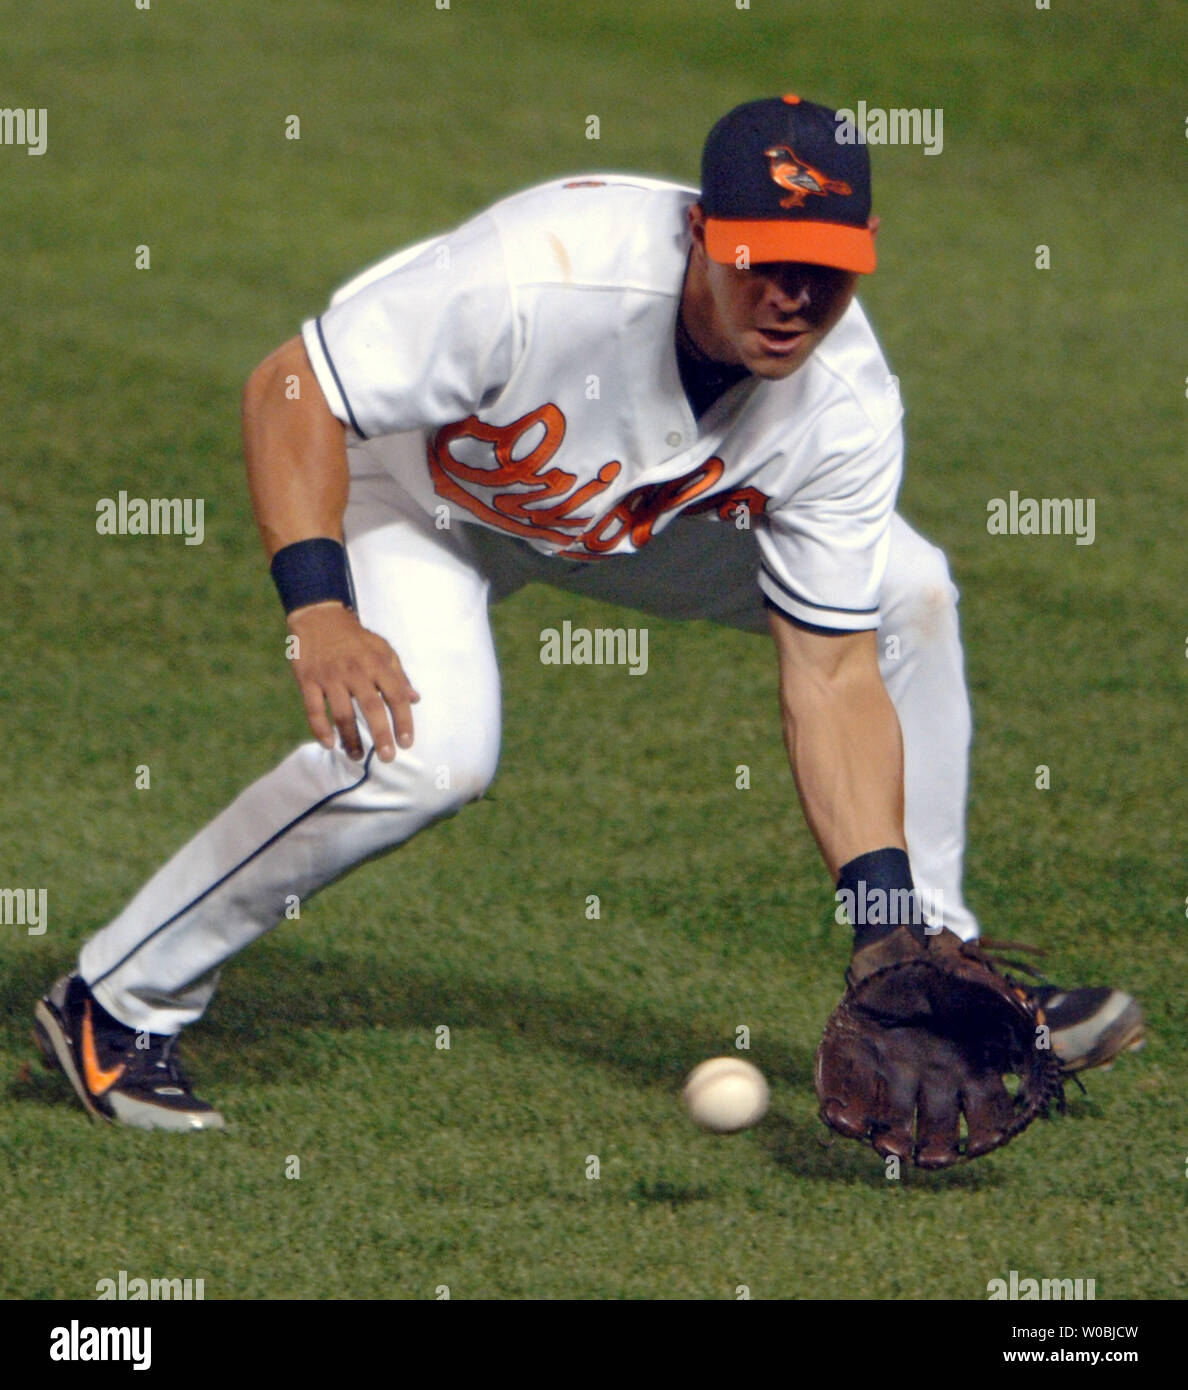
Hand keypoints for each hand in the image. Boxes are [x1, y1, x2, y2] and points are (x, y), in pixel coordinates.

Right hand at [286, 602, 419, 760]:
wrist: (319, 616)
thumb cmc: (356, 638)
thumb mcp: (383, 649)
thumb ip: (399, 675)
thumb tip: (415, 699)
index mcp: (377, 663)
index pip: (396, 695)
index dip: (404, 720)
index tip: (407, 742)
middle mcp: (355, 671)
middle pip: (372, 708)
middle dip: (381, 735)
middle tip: (387, 757)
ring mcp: (330, 676)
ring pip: (342, 713)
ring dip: (350, 738)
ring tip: (357, 756)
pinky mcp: (308, 680)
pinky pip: (314, 709)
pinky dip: (321, 729)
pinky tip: (329, 744)